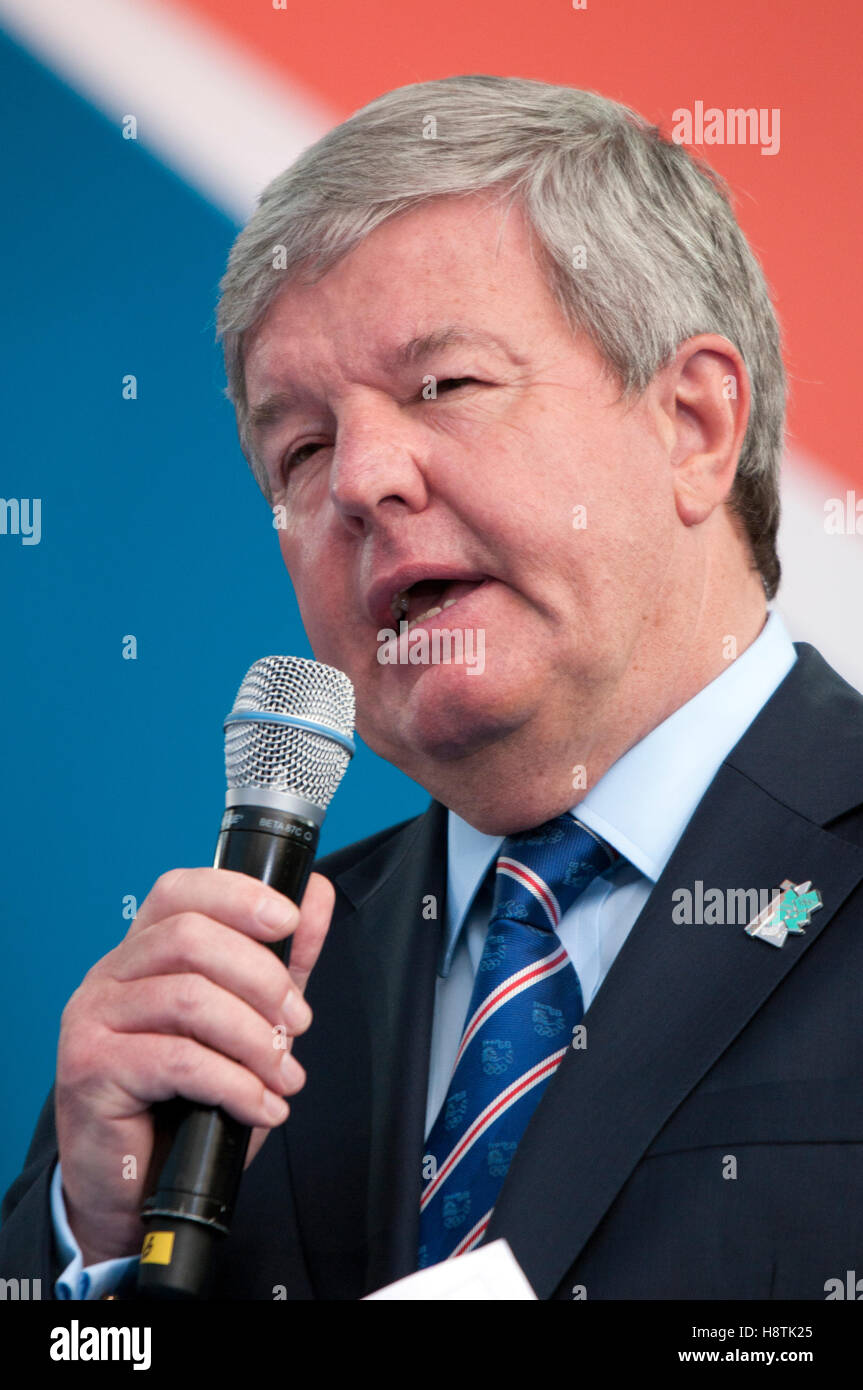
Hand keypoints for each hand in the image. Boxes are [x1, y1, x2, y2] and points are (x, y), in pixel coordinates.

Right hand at [55, 868, 333, 1266]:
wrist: (132, 1188)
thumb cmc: (185, 1102)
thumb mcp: (247, 1022)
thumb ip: (281, 960)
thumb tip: (315, 895)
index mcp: (143, 952)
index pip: (181, 891)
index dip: (238, 895)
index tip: (289, 920)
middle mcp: (110, 975)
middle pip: (191, 938)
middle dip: (262, 978)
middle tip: (298, 1024)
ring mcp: (94, 1019)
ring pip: (189, 998)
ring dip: (255, 1039)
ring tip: (284, 1076)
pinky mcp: (92, 1070)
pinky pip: (177, 1060)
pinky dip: (235, 1084)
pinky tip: (260, 1108)